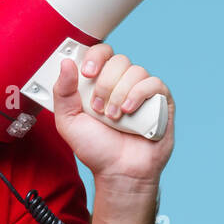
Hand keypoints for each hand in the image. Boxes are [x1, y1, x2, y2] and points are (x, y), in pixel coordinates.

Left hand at [51, 43, 174, 187]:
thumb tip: (66, 63)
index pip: (101, 53)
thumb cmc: (95, 148)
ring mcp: (142, 91)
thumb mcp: (68, 121)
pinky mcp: (160, 101)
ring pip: (135, 71)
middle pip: (118, 60)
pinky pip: (154, 83)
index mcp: (99, 83)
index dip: (95, 57)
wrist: (118, 171)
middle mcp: (121, 83)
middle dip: (105, 84)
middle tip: (98, 108)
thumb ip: (62, 92)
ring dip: (120, 94)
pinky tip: (129, 112)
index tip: (87, 74)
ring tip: (113, 117)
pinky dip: (139, 95)